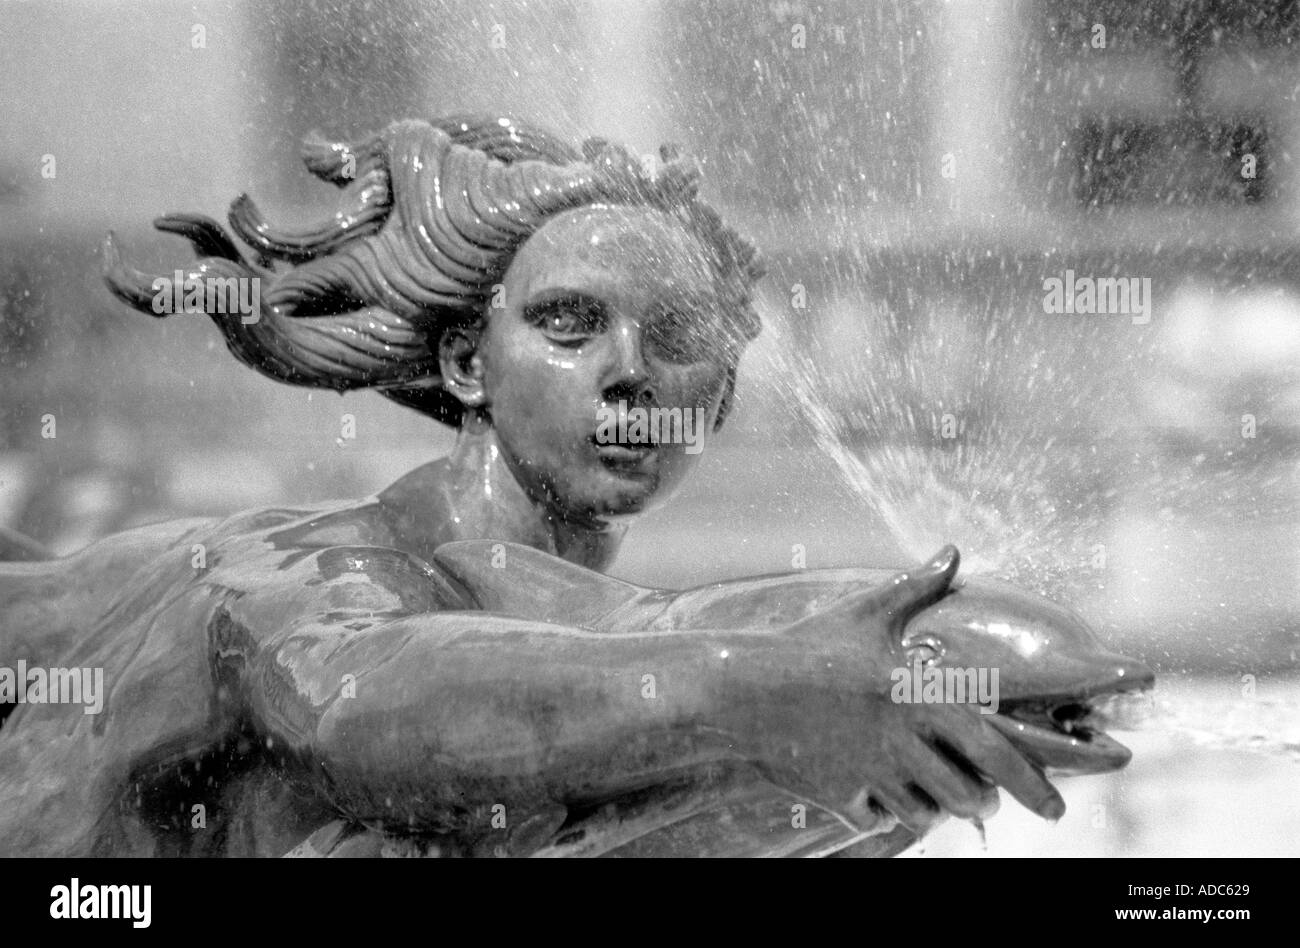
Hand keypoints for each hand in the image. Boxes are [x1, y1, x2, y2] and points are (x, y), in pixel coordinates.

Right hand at [776, 546, 1064, 834]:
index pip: (996, 749)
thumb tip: (952, 550)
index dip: (1034, 783)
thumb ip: (917, 588)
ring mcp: (871, 769)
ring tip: (930, 794)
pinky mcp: (839, 794)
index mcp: (919, 694)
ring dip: (933, 809)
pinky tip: (870, 791)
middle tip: (983, 801)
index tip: (1057, 808)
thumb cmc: (809, 646)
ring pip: (927, 814)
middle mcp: (903, 737)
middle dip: (983, 803)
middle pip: (968, 795)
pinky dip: (879, 812)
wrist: (743, 687)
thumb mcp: (866, 613)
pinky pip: (876, 819)